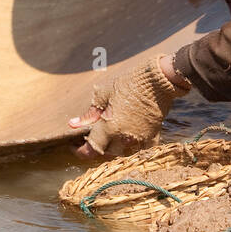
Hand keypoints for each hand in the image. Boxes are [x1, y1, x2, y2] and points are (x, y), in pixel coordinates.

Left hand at [67, 55, 190, 158]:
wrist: (158, 80)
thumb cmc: (128, 83)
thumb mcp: (103, 95)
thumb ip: (89, 113)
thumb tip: (72, 124)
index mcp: (110, 128)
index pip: (91, 150)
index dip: (80, 151)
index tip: (75, 145)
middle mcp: (124, 137)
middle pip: (106, 151)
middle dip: (97, 146)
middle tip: (91, 135)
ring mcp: (140, 138)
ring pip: (123, 152)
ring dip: (113, 147)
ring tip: (109, 135)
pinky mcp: (153, 135)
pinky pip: (141, 149)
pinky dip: (134, 147)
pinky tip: (129, 139)